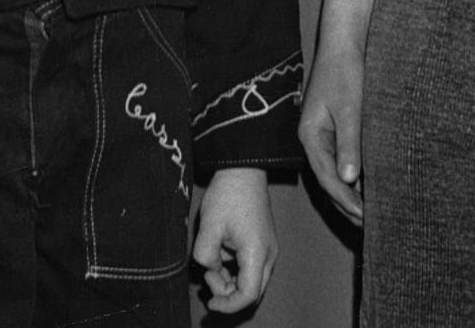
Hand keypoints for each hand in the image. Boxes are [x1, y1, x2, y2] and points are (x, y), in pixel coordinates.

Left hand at [193, 166, 276, 314]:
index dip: (228, 305)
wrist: (243, 168)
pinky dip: (234, 269)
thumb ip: (205, 255)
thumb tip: (208, 269)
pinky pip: (250, 267)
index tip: (210, 302)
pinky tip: (219, 254)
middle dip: (228, 293)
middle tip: (208, 276)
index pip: (247, 295)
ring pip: (251, 280)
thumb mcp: (209, 226)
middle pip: (252, 292)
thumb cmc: (228, 194)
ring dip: (230, 280)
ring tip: (211, 261)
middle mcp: (268, 255)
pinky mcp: (263, 243)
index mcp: (257, 253)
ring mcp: (268, 249)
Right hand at [298, 0, 374, 222]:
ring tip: (371, 214)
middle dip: (347, 204)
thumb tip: (348, 179)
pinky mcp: (334, 131)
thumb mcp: (349, 109)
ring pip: (334, 174)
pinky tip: (369, 187)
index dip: (345, 199)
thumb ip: (348, 144)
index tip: (365, 216)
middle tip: (371, 224)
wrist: (345, 44)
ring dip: (350, 194)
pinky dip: (354, 179)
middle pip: (327, 181)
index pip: (326, 178)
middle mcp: (313, 139)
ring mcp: (322, 136)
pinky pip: (341, 162)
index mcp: (310, 135)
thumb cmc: (346, 73)